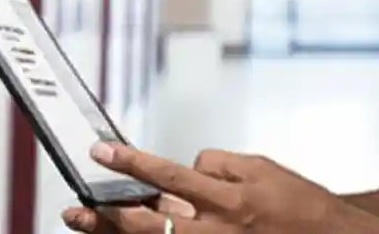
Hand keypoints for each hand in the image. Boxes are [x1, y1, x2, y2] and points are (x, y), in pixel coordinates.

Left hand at [62, 143, 342, 232]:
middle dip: (110, 212)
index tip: (102, 152)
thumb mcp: (262, 168)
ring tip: (86, 221)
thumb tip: (186, 168)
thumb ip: (220, 165)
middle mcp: (219, 231)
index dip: (132, 163)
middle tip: (79, 202)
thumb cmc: (298, 202)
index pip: (170, 176)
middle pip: (151, 223)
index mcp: (231, 198)